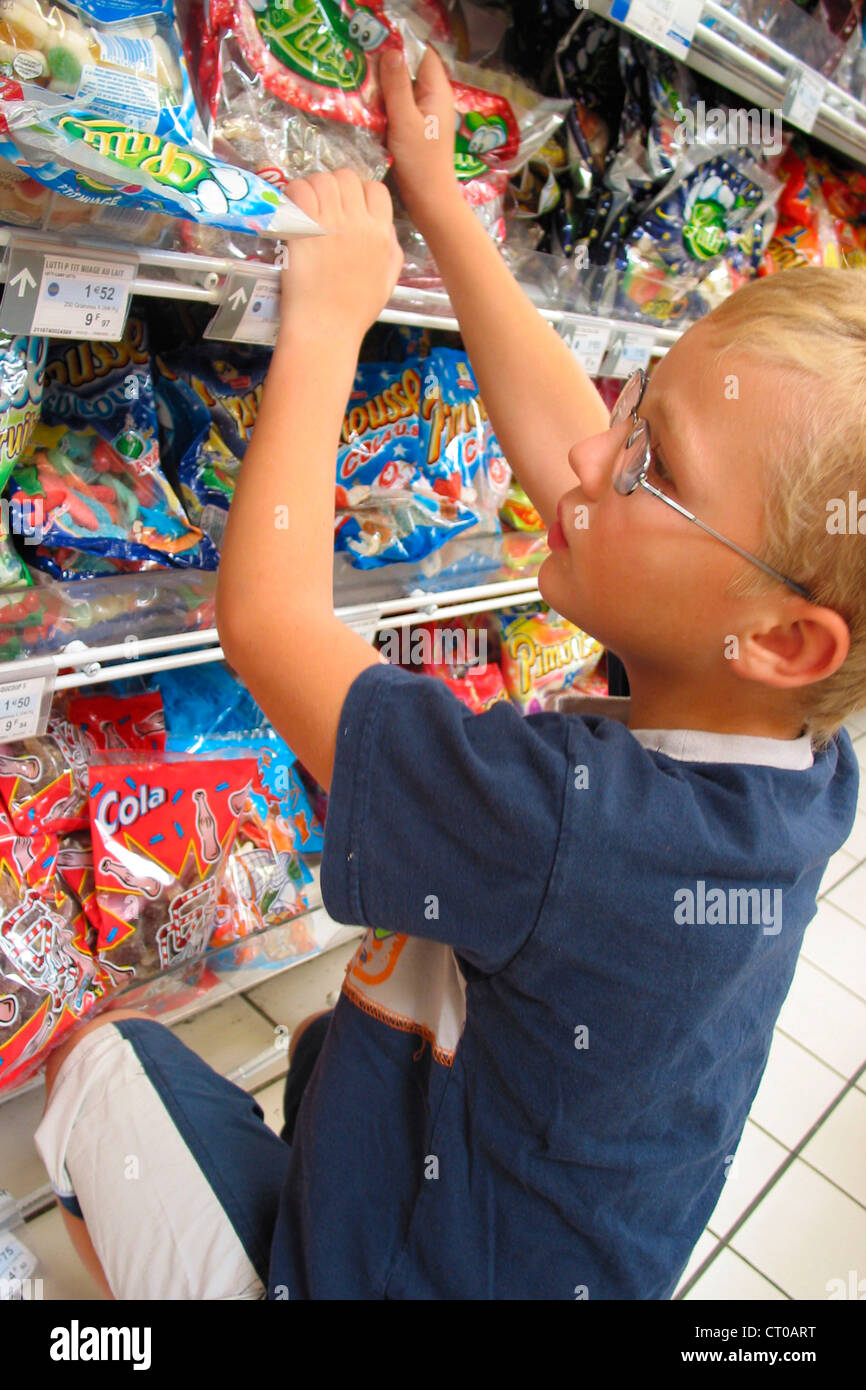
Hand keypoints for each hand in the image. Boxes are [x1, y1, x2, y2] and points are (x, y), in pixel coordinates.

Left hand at [278, 170, 403, 340]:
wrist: (326, 329)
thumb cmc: (354, 312)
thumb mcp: (388, 282)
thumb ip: (392, 251)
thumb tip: (386, 230)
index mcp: (380, 233)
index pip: (375, 189)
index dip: (360, 192)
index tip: (347, 206)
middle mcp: (358, 222)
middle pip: (347, 178)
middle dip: (334, 186)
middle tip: (321, 205)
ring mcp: (331, 223)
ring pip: (323, 179)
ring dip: (312, 188)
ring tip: (304, 206)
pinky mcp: (304, 229)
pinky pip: (299, 190)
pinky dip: (293, 193)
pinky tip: (291, 209)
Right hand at [379, 45, 460, 229]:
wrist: (429, 199)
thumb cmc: (420, 163)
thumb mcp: (405, 120)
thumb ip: (397, 86)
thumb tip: (390, 52)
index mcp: (437, 90)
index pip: (422, 52)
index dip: (401, 44)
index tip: (376, 44)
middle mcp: (434, 97)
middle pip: (411, 68)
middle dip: (389, 64)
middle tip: (362, 62)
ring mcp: (426, 112)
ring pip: (404, 87)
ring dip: (385, 84)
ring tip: (362, 81)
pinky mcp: (417, 126)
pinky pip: (401, 105)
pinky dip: (387, 103)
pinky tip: (370, 105)